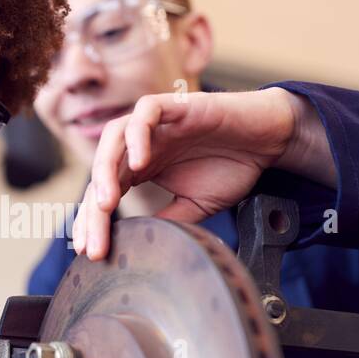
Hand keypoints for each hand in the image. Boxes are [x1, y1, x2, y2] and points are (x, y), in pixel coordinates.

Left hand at [72, 87, 332, 259]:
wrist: (267, 140)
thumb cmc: (232, 166)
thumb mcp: (195, 206)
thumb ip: (167, 221)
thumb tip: (140, 244)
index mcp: (140, 168)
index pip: (105, 194)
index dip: (95, 223)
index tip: (91, 252)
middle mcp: (141, 144)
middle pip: (101, 172)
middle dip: (92, 209)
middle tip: (92, 240)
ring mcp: (155, 122)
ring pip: (113, 139)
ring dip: (104, 171)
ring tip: (106, 203)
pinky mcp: (174, 105)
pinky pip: (145, 113)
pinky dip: (138, 135)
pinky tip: (140, 164)